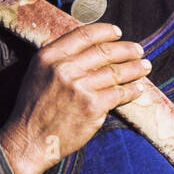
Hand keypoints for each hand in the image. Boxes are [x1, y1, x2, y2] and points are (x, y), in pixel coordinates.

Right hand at [0, 22, 151, 173]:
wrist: (29, 141)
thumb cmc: (34, 108)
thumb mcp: (38, 73)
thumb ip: (60, 57)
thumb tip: (92, 45)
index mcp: (49, 56)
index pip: (84, 35)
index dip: (105, 31)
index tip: (118, 33)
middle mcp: (64, 69)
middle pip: (105, 51)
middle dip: (127, 49)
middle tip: (138, 50)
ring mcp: (80, 88)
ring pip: (116, 72)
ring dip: (135, 68)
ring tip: (144, 66)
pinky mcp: (92, 106)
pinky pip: (119, 93)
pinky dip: (132, 90)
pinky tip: (137, 89)